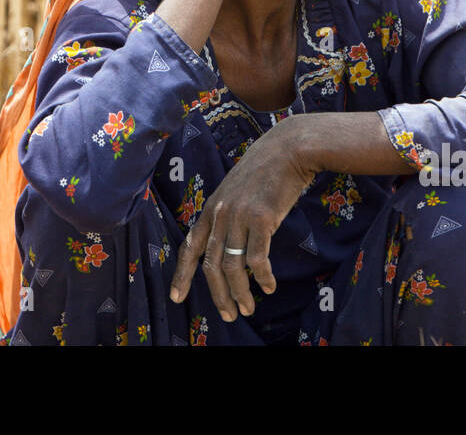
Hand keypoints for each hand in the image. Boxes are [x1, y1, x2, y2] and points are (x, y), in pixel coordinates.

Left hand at [168, 124, 314, 321]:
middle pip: (211, 264)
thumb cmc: (266, 169)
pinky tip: (270, 286)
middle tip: (229, 316)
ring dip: (240, 293)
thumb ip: (228, 213)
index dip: (182, 274)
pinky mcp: (261, 218)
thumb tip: (229, 244)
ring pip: (232, 266)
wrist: (288, 149)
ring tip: (248, 308)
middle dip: (218, 295)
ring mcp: (239, 216)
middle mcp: (220, 213)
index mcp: (211, 207)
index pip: (189, 246)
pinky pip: (257, 258)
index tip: (177, 297)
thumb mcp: (237, 189)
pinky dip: (262, 277)